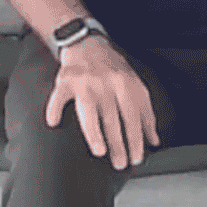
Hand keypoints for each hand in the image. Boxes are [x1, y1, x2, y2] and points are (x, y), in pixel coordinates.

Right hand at [47, 39, 160, 169]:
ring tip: (99, 151)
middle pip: (113, 119)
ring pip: (89, 111)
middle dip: (118, 144)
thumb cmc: (112, 69)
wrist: (88, 43)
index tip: (136, 158)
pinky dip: (54, 109)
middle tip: (120, 163)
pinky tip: (53, 122)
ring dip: (94, 132)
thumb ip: (145, 112)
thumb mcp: (135, 85)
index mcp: (126, 85)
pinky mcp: (65, 81)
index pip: (133, 117)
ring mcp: (85, 83)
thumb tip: (153, 140)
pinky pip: (59, 97)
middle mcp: (106, 84)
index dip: (136, 140)